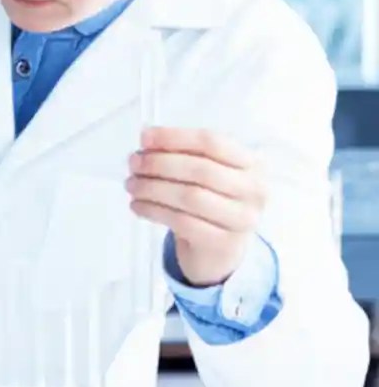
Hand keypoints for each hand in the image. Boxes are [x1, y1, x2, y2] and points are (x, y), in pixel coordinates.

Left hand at [126, 127, 265, 286]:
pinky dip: (154, 210)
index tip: (144, 137)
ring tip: (131, 185)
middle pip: (200, 169)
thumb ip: (181, 154)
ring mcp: (242, 219)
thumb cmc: (209, 200)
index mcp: (252, 163)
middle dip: (160, 163)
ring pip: (190, 197)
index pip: (212, 142)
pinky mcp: (223, 243)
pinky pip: (182, 222)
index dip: (175, 137)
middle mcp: (254, 190)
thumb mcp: (204, 173)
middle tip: (133, 163)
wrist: (220, 249)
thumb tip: (147, 140)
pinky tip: (138, 205)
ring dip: (152, 188)